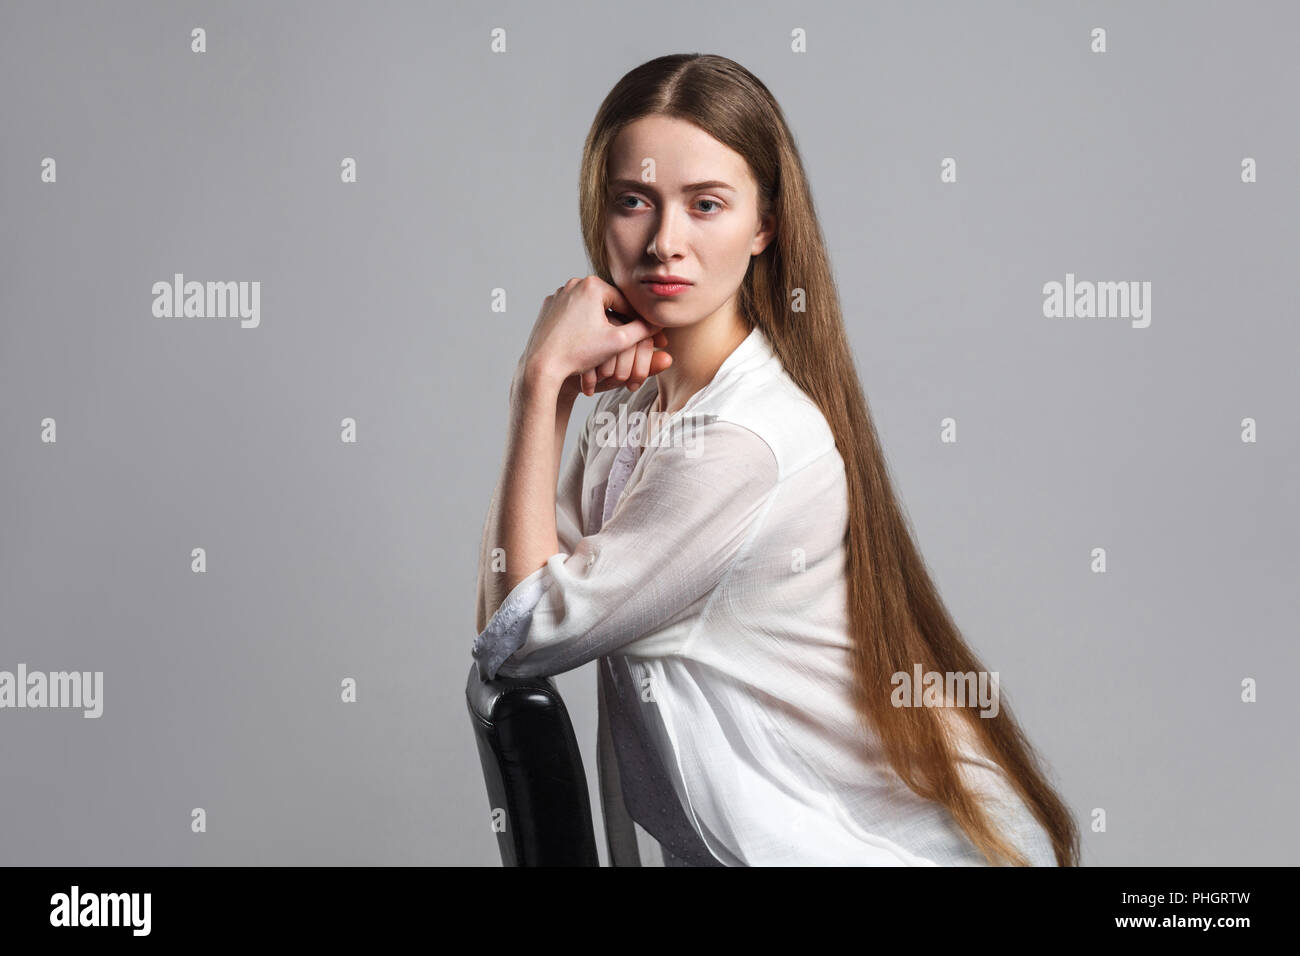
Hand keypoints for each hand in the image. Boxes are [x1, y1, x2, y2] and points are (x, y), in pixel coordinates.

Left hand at [521, 276, 671, 398]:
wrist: (542, 365)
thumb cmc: (579, 353)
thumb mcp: (618, 342)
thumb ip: (643, 330)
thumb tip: (659, 323)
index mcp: (593, 285)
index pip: (624, 301)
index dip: (637, 319)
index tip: (646, 332)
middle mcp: (573, 283)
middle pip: (605, 303)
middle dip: (617, 319)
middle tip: (629, 336)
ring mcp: (558, 294)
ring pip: (588, 307)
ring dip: (600, 321)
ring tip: (609, 339)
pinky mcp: (547, 306)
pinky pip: (571, 313)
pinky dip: (581, 323)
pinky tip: (587, 339)